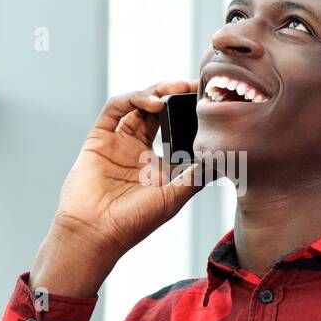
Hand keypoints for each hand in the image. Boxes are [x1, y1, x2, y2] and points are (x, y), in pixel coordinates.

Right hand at [30, 79, 205, 296]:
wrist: (95, 234)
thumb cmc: (133, 222)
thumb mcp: (175, 197)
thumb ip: (198, 175)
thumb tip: (225, 157)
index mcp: (156, 165)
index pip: (175, 130)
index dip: (190, 115)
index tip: (211, 102)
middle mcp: (137, 150)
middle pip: (158, 112)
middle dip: (176, 95)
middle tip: (196, 86)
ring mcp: (117, 142)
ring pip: (137, 104)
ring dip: (157, 92)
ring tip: (176, 89)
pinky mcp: (99, 138)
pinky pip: (114, 109)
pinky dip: (133, 98)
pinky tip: (153, 103)